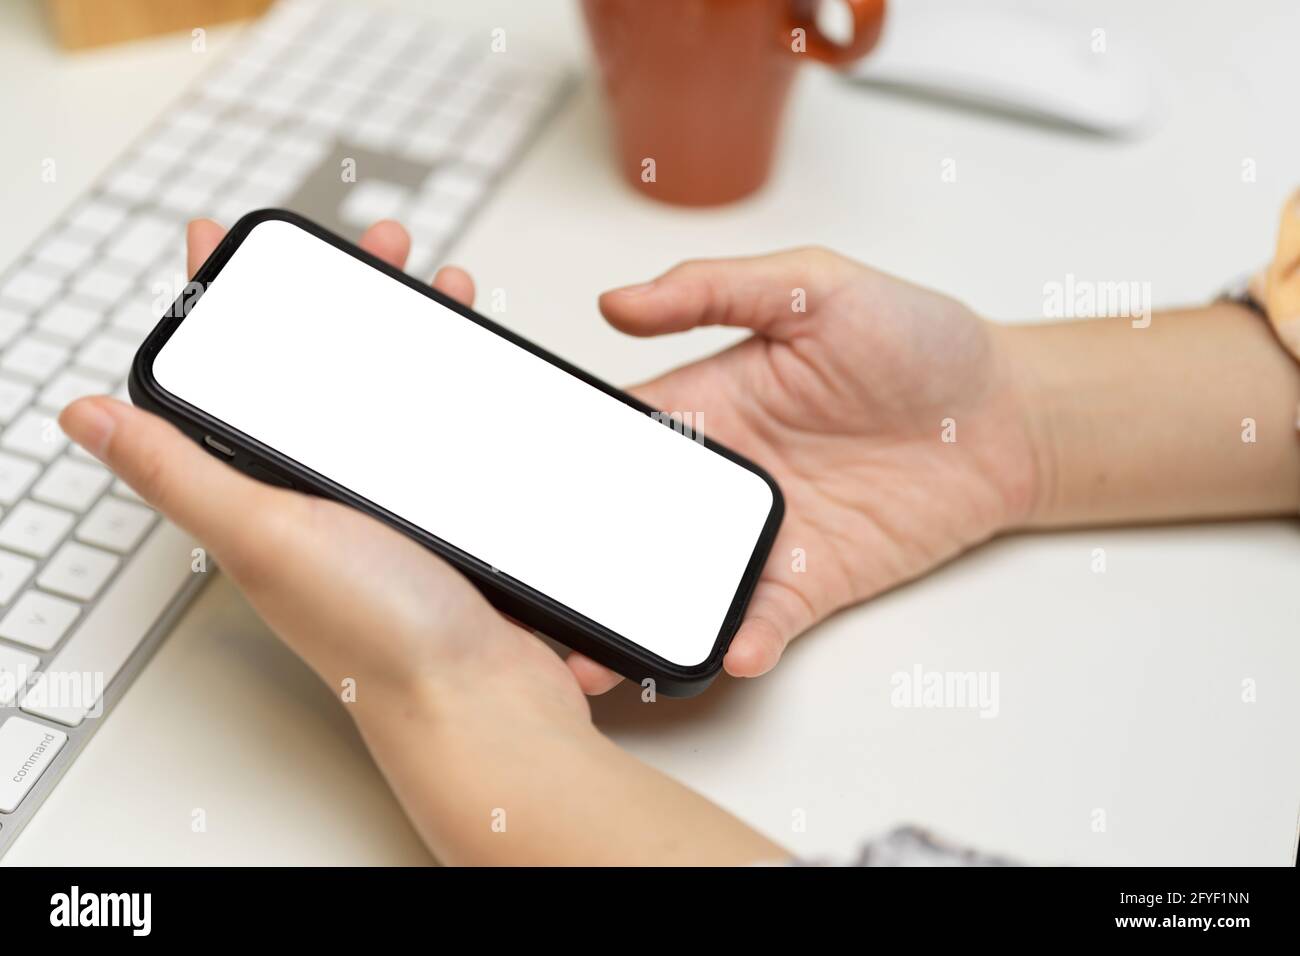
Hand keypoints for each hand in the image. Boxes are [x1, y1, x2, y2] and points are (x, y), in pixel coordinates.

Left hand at [59, 219, 786, 863]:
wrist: (485, 701)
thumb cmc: (380, 636)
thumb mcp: (266, 534)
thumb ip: (182, 471)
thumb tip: (86, 417)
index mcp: (269, 495)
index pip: (229, 383)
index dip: (222, 307)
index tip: (222, 243)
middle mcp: (325, 498)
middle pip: (321, 373)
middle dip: (341, 298)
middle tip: (373, 247)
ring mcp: (393, 507)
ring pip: (394, 396)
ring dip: (410, 333)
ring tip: (437, 286)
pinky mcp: (452, 518)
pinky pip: (451, 435)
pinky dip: (462, 389)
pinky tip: (481, 367)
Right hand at [565, 248, 1040, 692]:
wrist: (1010, 413)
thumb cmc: (918, 339)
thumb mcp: (816, 285)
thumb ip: (717, 290)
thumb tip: (615, 302)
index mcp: (708, 404)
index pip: (617, 438)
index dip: (564, 464)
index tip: (514, 490)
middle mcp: (724, 477)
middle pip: (632, 527)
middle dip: (583, 564)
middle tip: (535, 597)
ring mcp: (765, 536)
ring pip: (684, 588)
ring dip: (643, 621)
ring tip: (600, 655)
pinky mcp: (814, 581)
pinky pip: (766, 622)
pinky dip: (745, 642)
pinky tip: (731, 650)